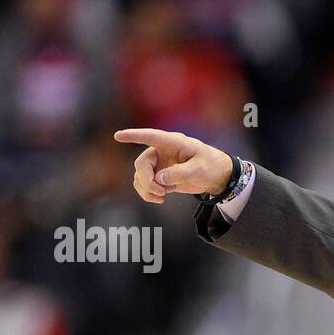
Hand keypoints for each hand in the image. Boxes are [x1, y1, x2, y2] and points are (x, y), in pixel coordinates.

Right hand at [113, 128, 233, 203]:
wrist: (215, 175)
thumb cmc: (210, 165)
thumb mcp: (199, 169)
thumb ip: (180, 173)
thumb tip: (159, 179)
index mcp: (172, 142)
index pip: (150, 137)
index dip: (133, 136)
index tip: (118, 136)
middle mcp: (161, 151)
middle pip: (142, 164)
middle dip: (147, 180)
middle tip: (160, 192)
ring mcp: (158, 164)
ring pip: (139, 176)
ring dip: (147, 189)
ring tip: (162, 196)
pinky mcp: (158, 176)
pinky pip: (144, 185)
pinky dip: (148, 194)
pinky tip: (160, 198)